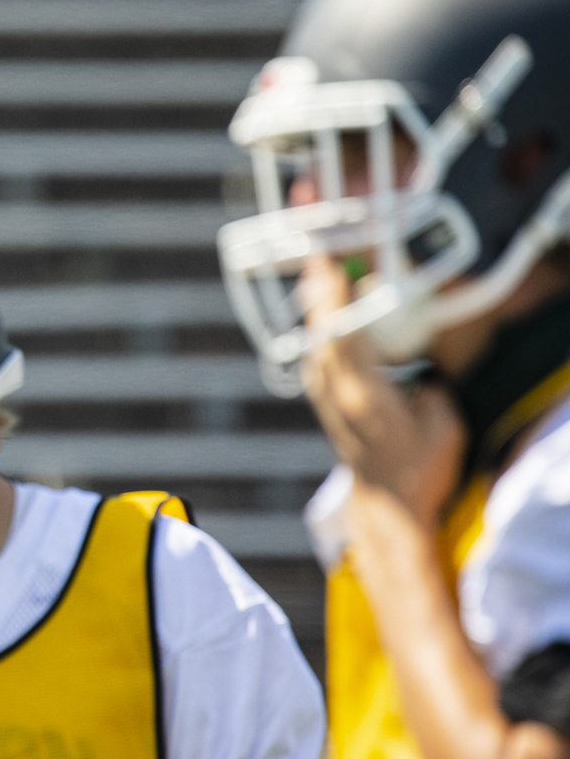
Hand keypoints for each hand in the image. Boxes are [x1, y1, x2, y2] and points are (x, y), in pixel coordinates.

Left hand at [300, 255, 466, 528]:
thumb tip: (420, 363)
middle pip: (321, 334)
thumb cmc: (420, 466)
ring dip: (320, 310)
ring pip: (316, 344)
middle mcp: (337, 394)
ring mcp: (326, 399)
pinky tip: (329, 313)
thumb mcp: (441, 424)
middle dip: (320, 294)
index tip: (327, 264)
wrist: (388, 504)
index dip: (333, 299)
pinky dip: (324, 330)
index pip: (341, 338)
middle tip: (319, 255)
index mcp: (364, 396)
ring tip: (322, 272)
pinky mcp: (326, 402)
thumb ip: (430, 388)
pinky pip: (320, 356)